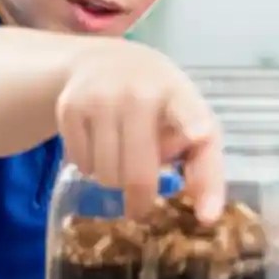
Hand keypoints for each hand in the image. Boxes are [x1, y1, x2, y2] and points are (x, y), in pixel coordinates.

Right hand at [55, 42, 223, 221]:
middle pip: (137, 173)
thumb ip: (203, 162)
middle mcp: (138, 92)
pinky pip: (81, 164)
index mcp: (177, 94)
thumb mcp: (189, 117)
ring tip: (123, 159)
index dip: (193, 125)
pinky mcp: (70, 107)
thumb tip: (208, 217)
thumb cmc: (161, 101)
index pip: (188, 111)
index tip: (199, 135)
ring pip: (106, 175)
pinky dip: (91, 167)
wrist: (104, 61)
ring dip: (115, 180)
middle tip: (141, 207)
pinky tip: (100, 145)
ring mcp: (100, 98)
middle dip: (140, 200)